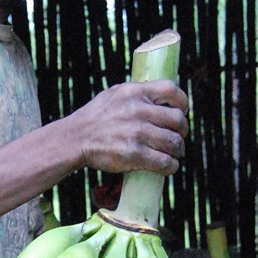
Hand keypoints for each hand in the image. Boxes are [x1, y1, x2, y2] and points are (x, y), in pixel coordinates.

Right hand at [65, 80, 188, 174]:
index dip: (182, 102)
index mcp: (135, 92)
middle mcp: (138, 110)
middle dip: (182, 131)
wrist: (76, 138)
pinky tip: (168, 167)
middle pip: (177, 120)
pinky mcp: (134, 154)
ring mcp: (137, 133)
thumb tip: (160, 99)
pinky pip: (164, 162)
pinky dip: (171, 166)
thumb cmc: (95, 117)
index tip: (182, 111)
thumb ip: (137, 95)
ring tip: (173, 154)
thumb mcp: (114, 94)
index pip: (171, 90)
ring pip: (174, 143)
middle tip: (178, 138)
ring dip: (178, 150)